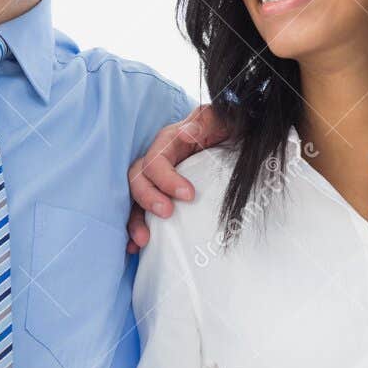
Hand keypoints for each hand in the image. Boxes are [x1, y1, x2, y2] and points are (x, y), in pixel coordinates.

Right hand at [126, 104, 226, 252]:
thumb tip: (190, 133)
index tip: (189, 196)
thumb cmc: (227, 125)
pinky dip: (135, 228)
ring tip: (143, 241)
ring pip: (134, 197)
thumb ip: (208, 121)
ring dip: (135, 219)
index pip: (156, 159)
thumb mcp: (221, 118)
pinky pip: (140, 210)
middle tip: (167, 214)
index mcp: (170, 141)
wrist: (233, 134)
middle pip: (138, 177)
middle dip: (148, 198)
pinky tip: (135, 248)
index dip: (166, 178)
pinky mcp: (161, 194)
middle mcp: (158, 159)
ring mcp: (157, 178)